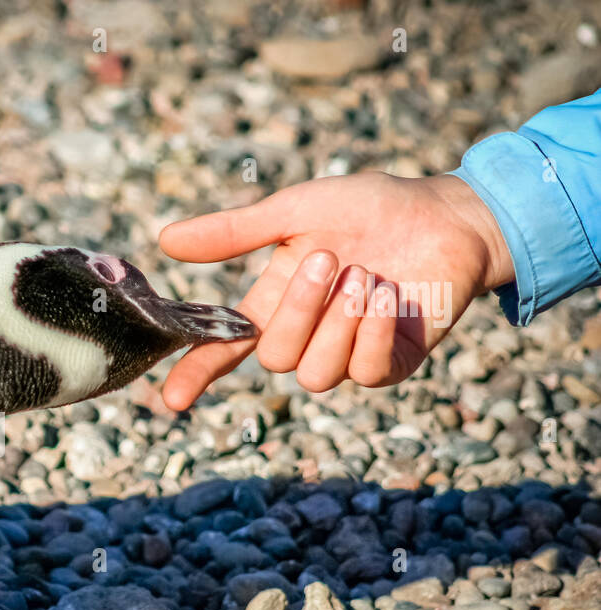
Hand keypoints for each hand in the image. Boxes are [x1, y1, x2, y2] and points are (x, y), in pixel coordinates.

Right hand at [157, 172, 514, 409]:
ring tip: (367, 278)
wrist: (446, 214)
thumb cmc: (370, 208)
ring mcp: (347, 355)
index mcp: (274, 303)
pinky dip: (372, 335)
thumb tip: (165, 239)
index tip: (172, 399)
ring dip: (339, 324)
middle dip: (300, 309)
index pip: (225, 347)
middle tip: (330, 260)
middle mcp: (305, 335)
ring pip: (317, 373)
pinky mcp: (389, 365)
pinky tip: (387, 300)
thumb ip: (234, 233)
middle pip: (274, 357)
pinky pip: (365, 373)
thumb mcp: (296, 212)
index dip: (197, 372)